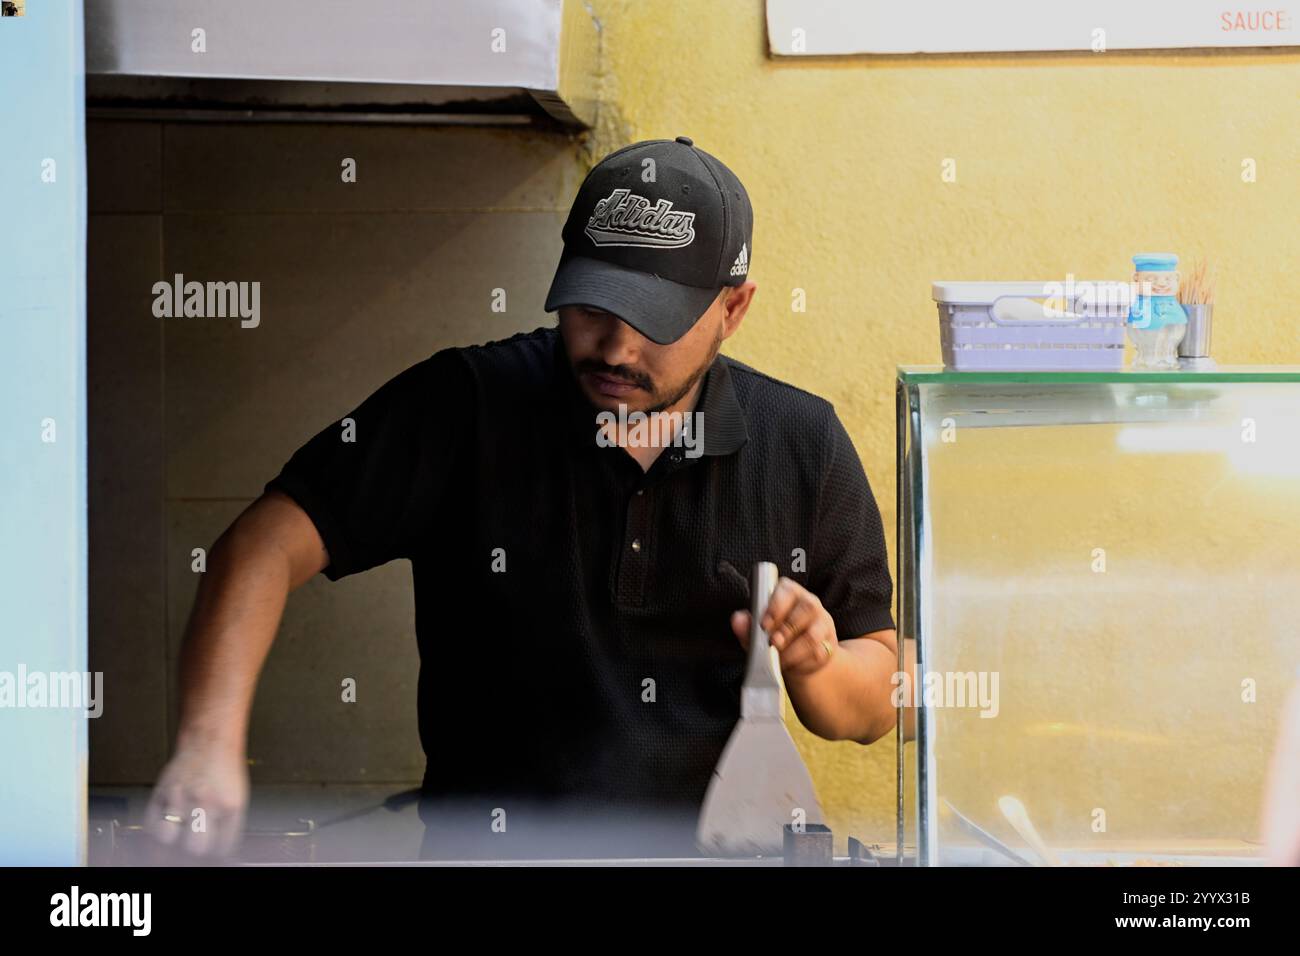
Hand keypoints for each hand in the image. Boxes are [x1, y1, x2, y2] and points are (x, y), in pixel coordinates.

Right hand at [143, 741, 248, 859]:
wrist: (210, 741)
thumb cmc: (224, 770)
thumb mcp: (236, 800)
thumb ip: (225, 827)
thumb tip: (217, 854)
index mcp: (230, 807)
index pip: (221, 848)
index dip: (214, 854)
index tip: (211, 854)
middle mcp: (206, 802)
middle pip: (194, 847)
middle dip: (192, 851)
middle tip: (191, 847)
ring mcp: (182, 797)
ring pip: (167, 838)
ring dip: (170, 843)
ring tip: (174, 840)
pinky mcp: (162, 792)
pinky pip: (151, 823)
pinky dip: (155, 832)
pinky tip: (164, 829)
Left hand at [730, 576, 837, 679]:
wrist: (797, 659)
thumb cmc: (774, 637)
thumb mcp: (757, 632)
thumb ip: (747, 626)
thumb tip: (738, 619)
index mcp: (790, 593)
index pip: (787, 590)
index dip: (776, 606)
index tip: (764, 624)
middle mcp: (809, 603)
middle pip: (806, 608)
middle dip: (787, 628)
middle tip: (772, 643)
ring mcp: (822, 622)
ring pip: (813, 633)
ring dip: (793, 649)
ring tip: (779, 658)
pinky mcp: (828, 643)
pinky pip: (819, 651)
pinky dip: (802, 661)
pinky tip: (791, 664)